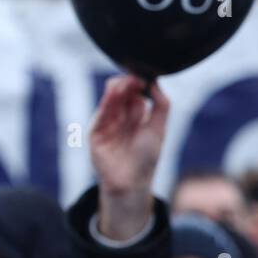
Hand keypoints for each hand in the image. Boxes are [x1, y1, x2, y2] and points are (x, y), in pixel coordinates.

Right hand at [90, 75, 168, 240]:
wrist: (132, 180)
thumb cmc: (147, 157)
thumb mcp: (159, 129)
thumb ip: (161, 106)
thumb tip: (155, 83)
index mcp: (135, 114)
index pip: (134, 92)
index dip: (138, 83)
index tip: (144, 77)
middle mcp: (120, 116)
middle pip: (120, 92)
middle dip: (126, 83)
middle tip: (134, 78)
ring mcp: (107, 122)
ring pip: (109, 99)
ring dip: (116, 89)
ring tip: (125, 83)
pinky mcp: (96, 131)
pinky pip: (100, 113)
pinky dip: (107, 102)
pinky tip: (114, 94)